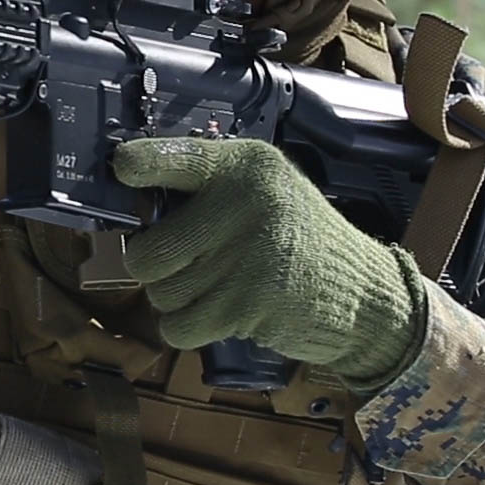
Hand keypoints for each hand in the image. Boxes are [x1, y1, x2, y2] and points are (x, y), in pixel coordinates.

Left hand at [112, 136, 425, 387]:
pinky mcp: (248, 304)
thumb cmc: (296, 241)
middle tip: (182, 266)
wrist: (364, 295)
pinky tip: (221, 313)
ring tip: (217, 288)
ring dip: (177, 301)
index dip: (139, 164)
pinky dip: (188, 328)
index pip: (176, 156)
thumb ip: (207, 190)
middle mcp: (245, 203)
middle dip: (154, 269)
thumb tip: (131, 204)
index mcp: (246, 166)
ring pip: (160, 293)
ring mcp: (247, 255)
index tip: (121, 168)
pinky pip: (179, 326)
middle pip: (147, 251)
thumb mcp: (266, 193)